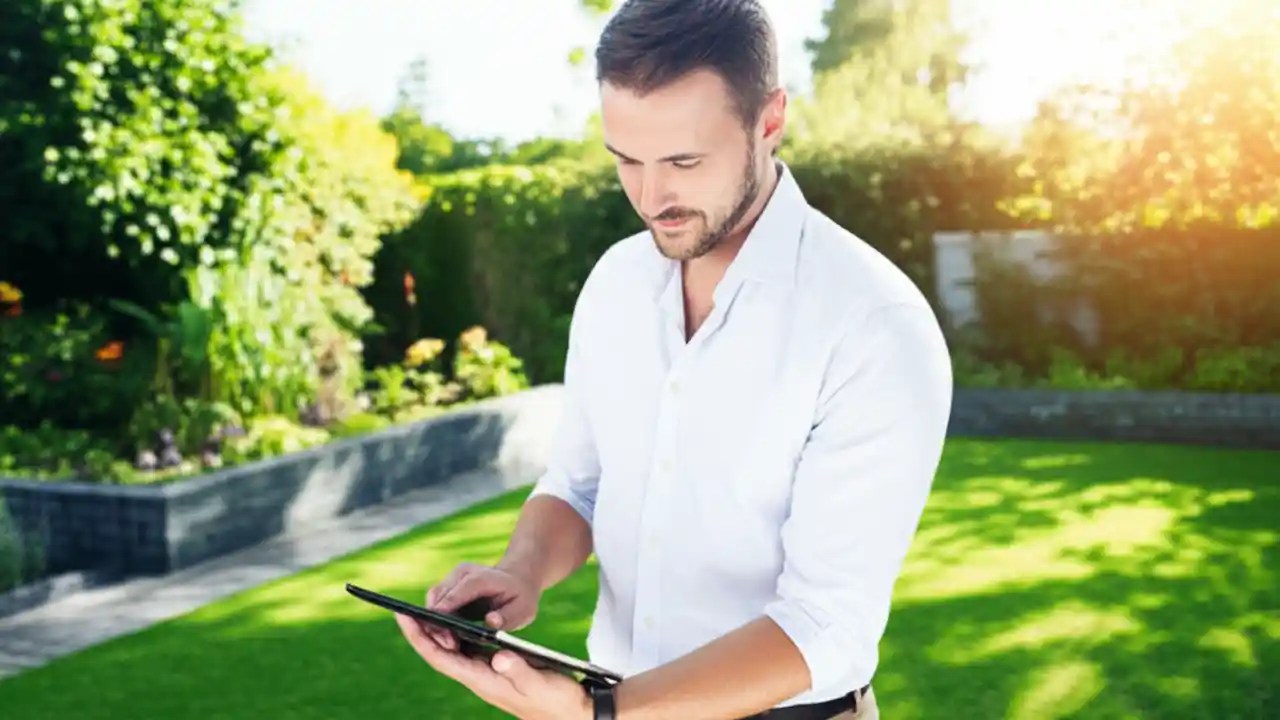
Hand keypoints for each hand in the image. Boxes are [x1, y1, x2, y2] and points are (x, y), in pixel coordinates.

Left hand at [395, 614, 592, 719]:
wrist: (570, 712)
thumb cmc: (555, 700)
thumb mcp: (539, 683)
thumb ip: (518, 670)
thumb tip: (498, 656)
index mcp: (483, 680)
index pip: (442, 658)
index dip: (421, 639)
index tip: (404, 618)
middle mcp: (479, 677)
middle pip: (440, 653)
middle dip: (421, 633)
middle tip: (403, 610)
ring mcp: (486, 673)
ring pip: (453, 650)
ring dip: (436, 633)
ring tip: (422, 612)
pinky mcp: (496, 668)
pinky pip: (469, 649)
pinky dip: (457, 635)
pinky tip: (454, 623)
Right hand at [424, 562, 540, 649]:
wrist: (517, 580)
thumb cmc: (521, 597)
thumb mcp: (523, 609)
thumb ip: (508, 616)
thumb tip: (491, 622)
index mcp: (481, 577)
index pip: (457, 594)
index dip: (445, 614)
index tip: (443, 636)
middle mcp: (462, 574)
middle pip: (438, 597)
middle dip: (435, 623)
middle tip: (446, 647)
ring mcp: (453, 579)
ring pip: (432, 600)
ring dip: (432, 622)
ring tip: (446, 645)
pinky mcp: (448, 588)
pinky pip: (435, 604)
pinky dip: (435, 621)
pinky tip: (445, 638)